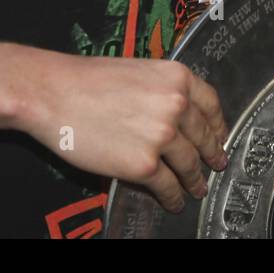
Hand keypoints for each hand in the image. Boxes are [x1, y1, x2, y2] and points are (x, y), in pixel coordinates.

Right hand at [23, 51, 229, 212]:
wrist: (53, 93)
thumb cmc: (85, 80)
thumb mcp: (138, 72)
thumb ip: (162, 92)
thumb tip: (175, 115)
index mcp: (176, 78)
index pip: (211, 105)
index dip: (218, 125)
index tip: (220, 136)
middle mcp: (176, 105)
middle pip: (204, 136)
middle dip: (211, 154)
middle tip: (216, 164)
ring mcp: (162, 136)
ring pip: (189, 165)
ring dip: (194, 180)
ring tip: (196, 188)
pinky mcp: (144, 164)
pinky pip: (168, 186)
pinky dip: (173, 197)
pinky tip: (173, 200)